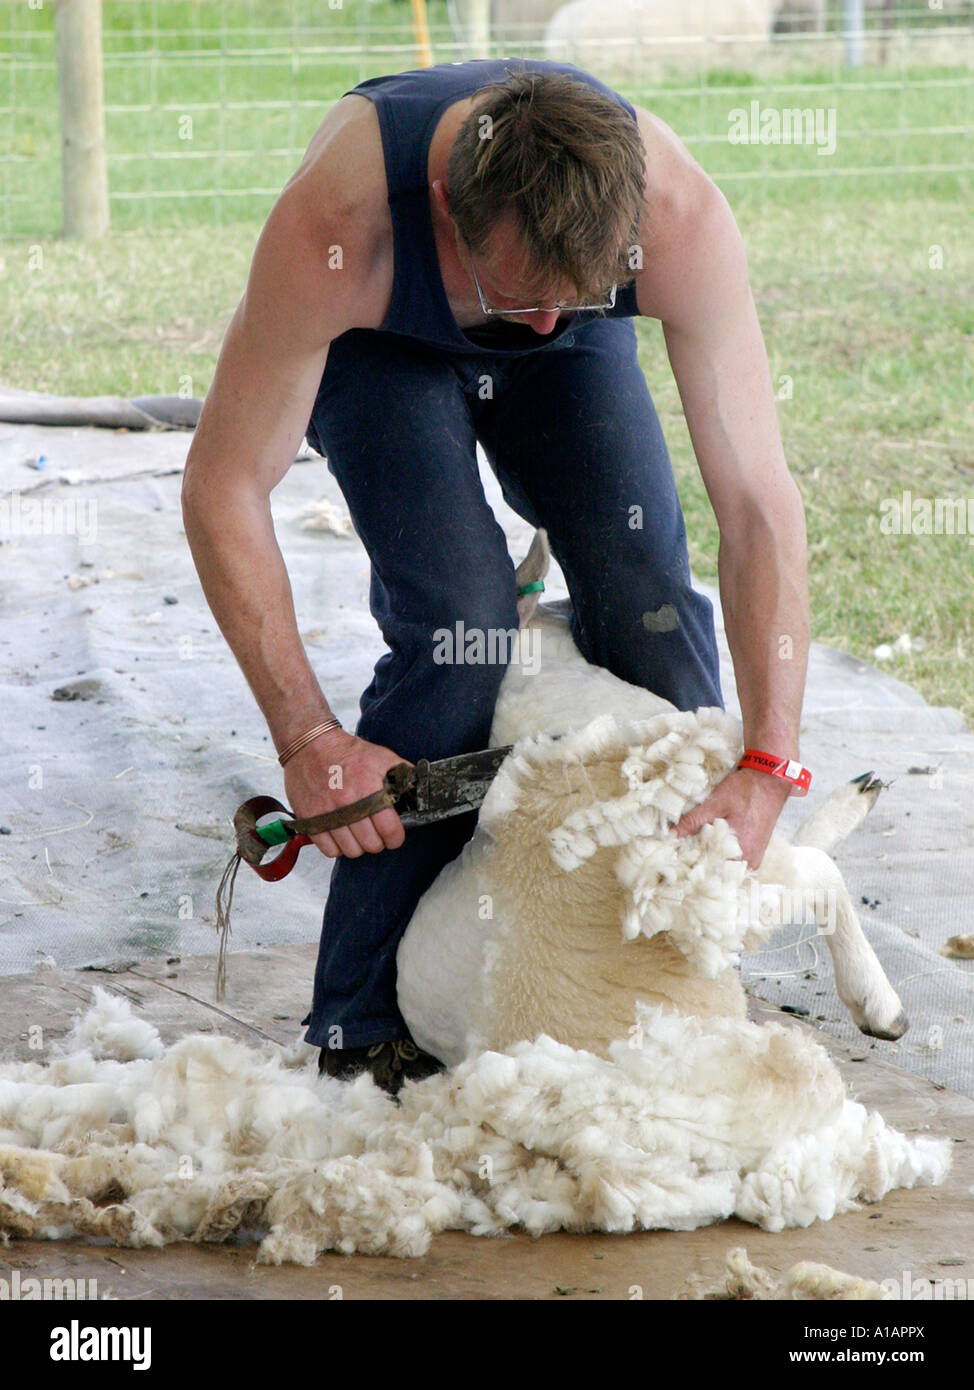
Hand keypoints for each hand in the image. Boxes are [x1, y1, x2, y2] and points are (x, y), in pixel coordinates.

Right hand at [282, 727, 408, 858]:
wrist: (310, 745)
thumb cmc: (347, 752)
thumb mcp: (382, 757)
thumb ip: (404, 775)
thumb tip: (420, 791)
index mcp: (369, 787)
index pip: (389, 829)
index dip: (396, 837)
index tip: (395, 836)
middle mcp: (347, 803)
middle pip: (371, 844)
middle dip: (378, 841)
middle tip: (376, 832)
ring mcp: (326, 813)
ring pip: (351, 851)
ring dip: (358, 845)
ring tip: (358, 833)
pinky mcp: (309, 818)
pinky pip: (329, 850)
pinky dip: (337, 847)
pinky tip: (341, 833)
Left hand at [674, 766, 789, 869]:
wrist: (770, 781)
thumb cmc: (746, 790)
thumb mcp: (715, 803)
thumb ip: (692, 822)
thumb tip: (670, 836)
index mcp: (740, 853)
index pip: (708, 870)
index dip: (689, 865)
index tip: (674, 857)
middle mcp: (749, 862)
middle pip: (716, 871)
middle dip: (697, 863)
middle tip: (679, 852)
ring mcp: (753, 859)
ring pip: (724, 867)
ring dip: (708, 859)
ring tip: (691, 848)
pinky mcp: (754, 853)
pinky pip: (732, 862)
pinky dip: (719, 855)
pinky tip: (707, 845)